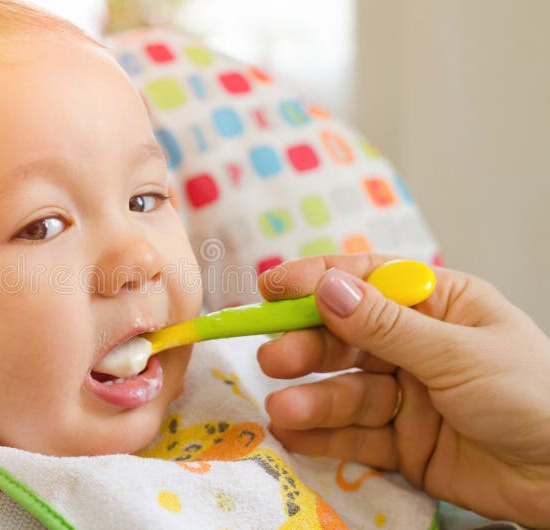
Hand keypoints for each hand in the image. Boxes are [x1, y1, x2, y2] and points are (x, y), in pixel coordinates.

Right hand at [257, 254, 549, 527]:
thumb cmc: (534, 397)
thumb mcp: (459, 354)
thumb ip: (388, 326)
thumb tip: (327, 288)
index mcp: (438, 305)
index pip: (367, 282)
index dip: (315, 281)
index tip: (268, 287)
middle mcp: (415, 346)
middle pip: (346, 339)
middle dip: (309, 347)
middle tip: (273, 357)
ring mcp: (407, 396)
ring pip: (346, 390)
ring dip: (313, 399)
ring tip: (282, 408)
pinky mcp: (402, 443)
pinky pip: (355, 435)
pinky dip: (323, 436)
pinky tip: (294, 433)